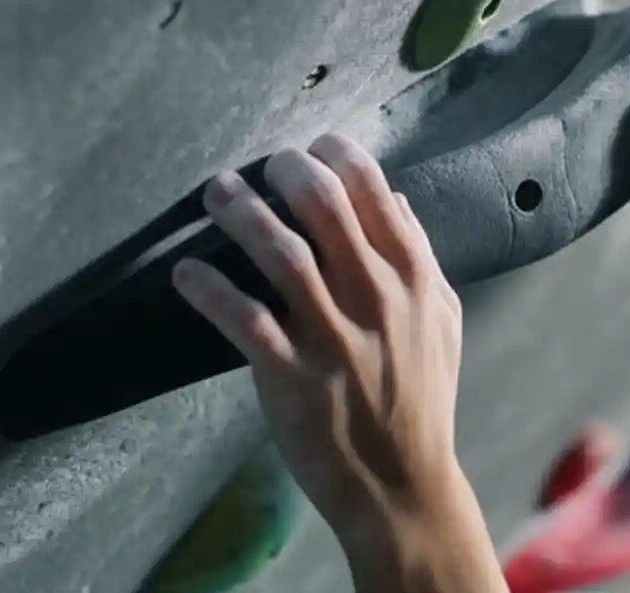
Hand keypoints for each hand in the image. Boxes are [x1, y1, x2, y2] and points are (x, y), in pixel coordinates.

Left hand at [170, 133, 465, 543]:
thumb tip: (397, 200)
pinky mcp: (292, 377)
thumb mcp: (444, 323)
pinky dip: (209, 290)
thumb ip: (422, 259)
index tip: (313, 144)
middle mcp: (377, 299)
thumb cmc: (423, 401)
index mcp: (415, 280)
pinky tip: (186, 274)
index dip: (338, 154)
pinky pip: (243, 320)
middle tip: (262, 165)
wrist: (404, 484)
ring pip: (281, 253)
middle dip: (286, 170)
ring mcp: (334, 338)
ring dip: (241, 214)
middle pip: (324, 206)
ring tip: (217, 193)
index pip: (375, 191)